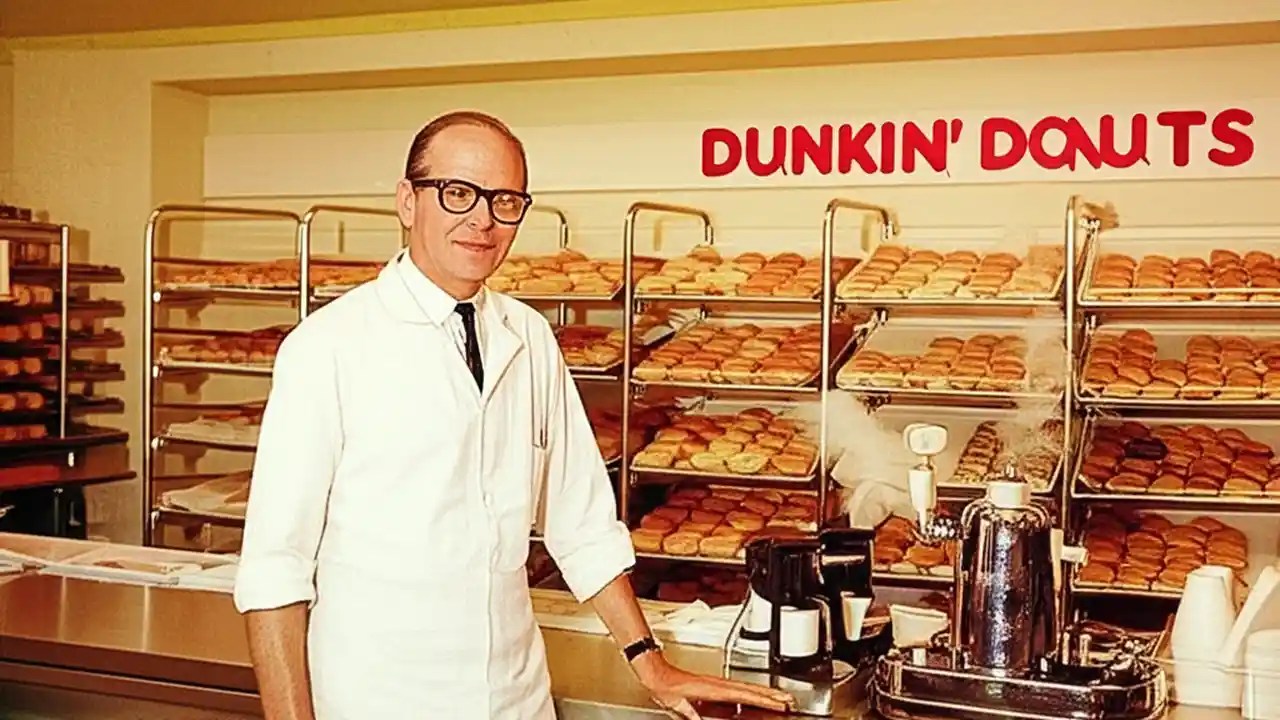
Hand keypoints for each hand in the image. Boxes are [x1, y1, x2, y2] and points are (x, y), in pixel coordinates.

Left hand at [631, 651, 793, 718]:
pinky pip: (738, 693)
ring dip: (764, 694)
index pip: (744, 693)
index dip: (763, 699)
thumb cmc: (666, 686)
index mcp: (713, 688)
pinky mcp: (714, 688)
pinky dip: (751, 696)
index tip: (778, 702)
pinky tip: (755, 702)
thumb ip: (692, 715)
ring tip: (780, 700)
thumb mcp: (678, 706)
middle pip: (751, 689)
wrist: (656, 673)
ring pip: (747, 689)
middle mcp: (718, 684)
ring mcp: (718, 685)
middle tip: (789, 700)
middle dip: (771, 695)